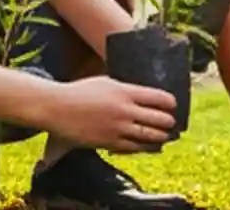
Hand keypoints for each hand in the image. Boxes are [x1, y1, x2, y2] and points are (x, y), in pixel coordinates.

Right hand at [39, 76, 177, 152]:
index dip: (170, 103)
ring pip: (149, 136)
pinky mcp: (108, 142)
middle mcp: (125, 110)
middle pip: (159, 119)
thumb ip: (126, 89)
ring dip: (160, 137)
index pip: (159, 98)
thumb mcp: (106, 81)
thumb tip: (142, 93)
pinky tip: (147, 146)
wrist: (57, 107)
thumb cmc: (80, 91)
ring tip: (164, 136)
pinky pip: (133, 148)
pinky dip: (143, 147)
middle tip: (171, 123)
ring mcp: (117, 128)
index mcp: (126, 92)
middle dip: (168, 122)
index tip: (172, 105)